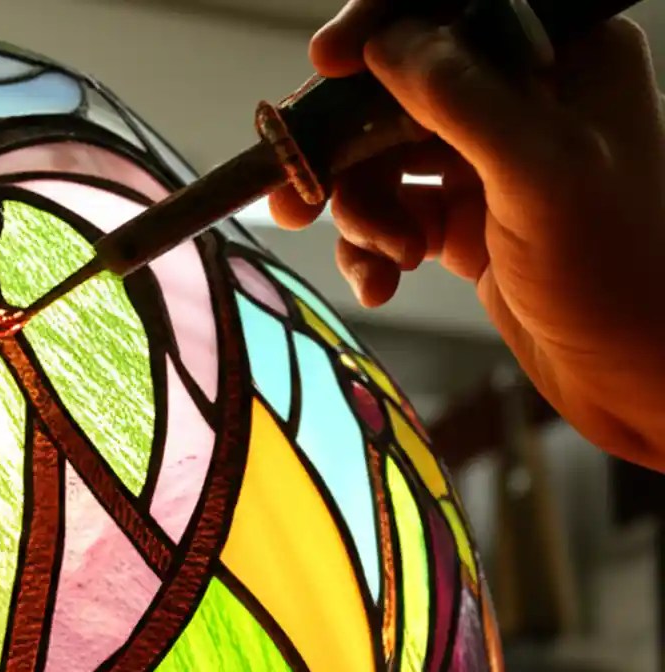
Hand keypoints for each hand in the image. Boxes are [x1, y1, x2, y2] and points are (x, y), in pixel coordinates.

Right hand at [270, 3, 664, 470]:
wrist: (635, 378)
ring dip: (362, 211)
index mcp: (561, 58)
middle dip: (345, 148)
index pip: (451, 13)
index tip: (327, 64)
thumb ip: (461, 99)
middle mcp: (522, 97)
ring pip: (382, 158)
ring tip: (384, 258)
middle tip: (298, 193)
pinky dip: (371, 247)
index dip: (381, 29)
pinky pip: (389, 210)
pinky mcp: (463, 216)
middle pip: (397, 91)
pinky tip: (380, 282)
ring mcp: (487, 160)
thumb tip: (385, 45)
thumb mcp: (540, 174)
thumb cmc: (617, 271)